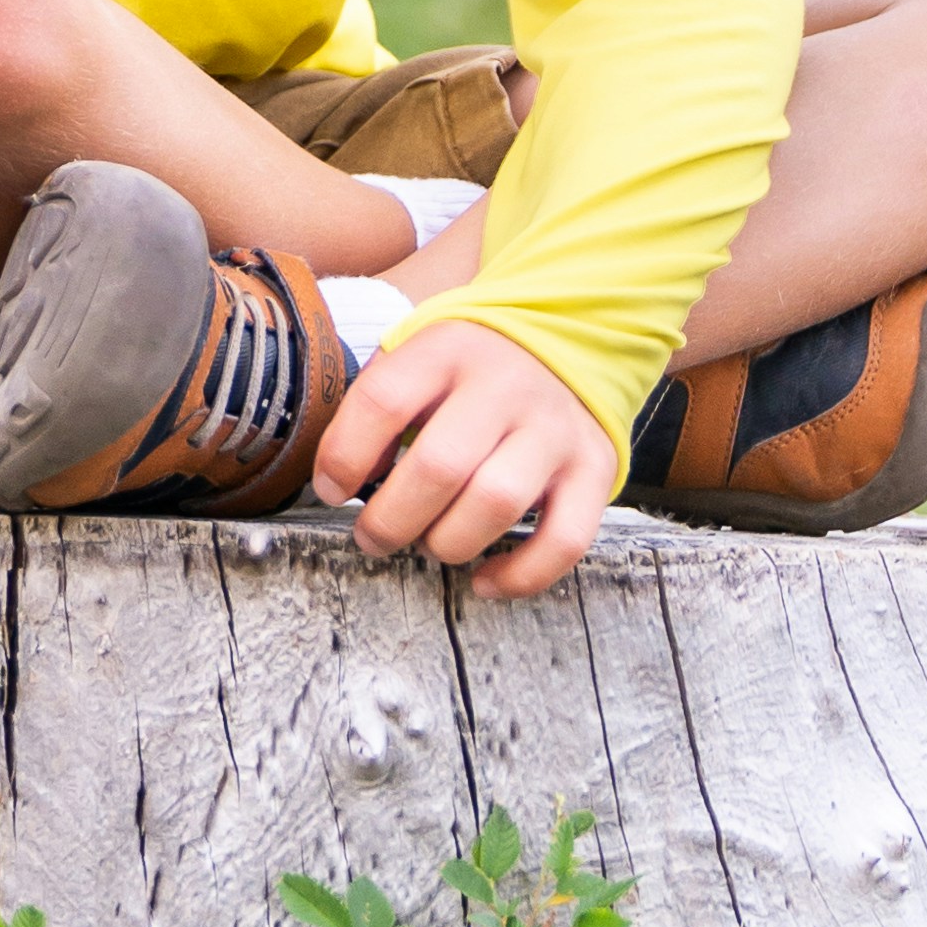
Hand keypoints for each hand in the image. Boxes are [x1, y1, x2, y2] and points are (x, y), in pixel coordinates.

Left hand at [309, 319, 615, 598]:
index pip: (383, 402)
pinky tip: (484, 580)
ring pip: (496, 505)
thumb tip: (345, 479)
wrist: (562, 346)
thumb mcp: (414, 360)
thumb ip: (376, 408)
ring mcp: (555, 429)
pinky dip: (519, 575)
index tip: (331, 488)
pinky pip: (564, 540)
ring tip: (427, 544)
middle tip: (373, 536)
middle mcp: (506, 385)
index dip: (344, 455)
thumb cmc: (466, 372)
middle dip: (390, 520)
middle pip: (439, 466)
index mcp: (448, 349)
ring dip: (446, 544)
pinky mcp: (594, 469)